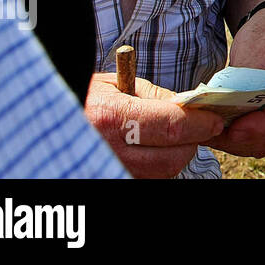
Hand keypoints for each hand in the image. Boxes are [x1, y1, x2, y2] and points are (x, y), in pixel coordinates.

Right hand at [86, 73, 225, 178]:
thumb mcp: (117, 84)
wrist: (48, 119)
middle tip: (197, 128)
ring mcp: (108, 170)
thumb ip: (156, 96)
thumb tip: (191, 107)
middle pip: (172, 158)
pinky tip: (151, 150)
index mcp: (112, 117)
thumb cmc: (85, 97)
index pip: (172, 126)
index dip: (200, 124)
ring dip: (174, 156)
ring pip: (162, 173)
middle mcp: (108, 149)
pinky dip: (157, 167)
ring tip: (168, 137)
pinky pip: (147, 179)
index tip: (215, 119)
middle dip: (191, 142)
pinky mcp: (109, 180)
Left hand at [206, 7, 264, 158]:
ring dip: (239, 143)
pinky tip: (222, 130)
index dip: (260, 127)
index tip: (229, 129)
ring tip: (210, 131)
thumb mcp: (255, 45)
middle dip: (242, 139)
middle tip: (208, 132)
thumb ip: (245, 78)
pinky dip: (243, 140)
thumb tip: (226, 108)